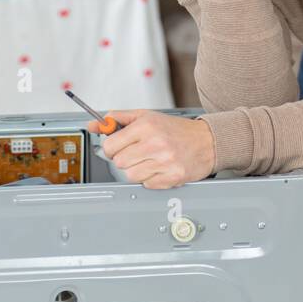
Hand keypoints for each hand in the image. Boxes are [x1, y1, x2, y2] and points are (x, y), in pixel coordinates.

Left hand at [88, 111, 215, 187]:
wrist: (207, 141)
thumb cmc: (176, 130)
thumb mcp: (146, 116)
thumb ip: (119, 119)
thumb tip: (95, 124)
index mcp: (146, 126)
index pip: (110, 145)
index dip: (111, 148)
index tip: (118, 147)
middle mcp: (155, 144)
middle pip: (119, 163)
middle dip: (125, 159)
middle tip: (137, 154)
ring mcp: (165, 162)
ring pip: (131, 176)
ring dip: (138, 171)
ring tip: (150, 161)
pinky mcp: (172, 177)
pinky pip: (147, 185)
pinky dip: (151, 179)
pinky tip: (160, 168)